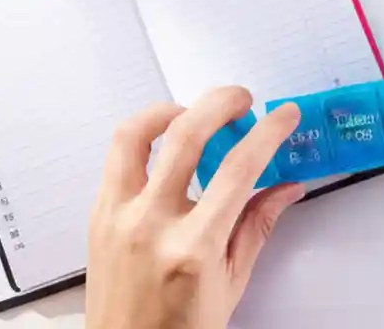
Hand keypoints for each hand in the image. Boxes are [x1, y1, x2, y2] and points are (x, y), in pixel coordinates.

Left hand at [85, 86, 304, 328]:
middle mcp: (150, 225)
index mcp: (191, 249)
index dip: (267, 134)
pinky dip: (143, 138)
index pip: (237, 171)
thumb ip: (257, 227)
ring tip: (194, 110)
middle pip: (185, 136)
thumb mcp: (230, 284)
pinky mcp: (97, 214)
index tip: (283, 116)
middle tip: (242, 99)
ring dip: (169, 110)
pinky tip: (165, 142)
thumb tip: (286, 187)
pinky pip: (117, 159)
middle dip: (219, 104)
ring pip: (134, 135)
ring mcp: (117, 216)